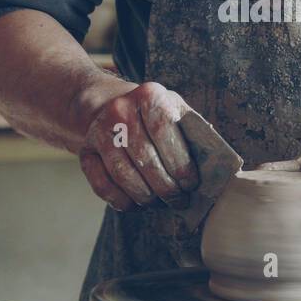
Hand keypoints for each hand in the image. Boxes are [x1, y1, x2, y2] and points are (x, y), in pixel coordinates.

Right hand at [78, 82, 199, 212]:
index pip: (165, 133)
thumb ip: (194, 132)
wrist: (110, 105)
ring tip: (160, 204)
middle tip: (179, 201)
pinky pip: (102, 185)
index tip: (191, 184)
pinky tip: (137, 205)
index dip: (180, 164)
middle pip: (146, 159)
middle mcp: (120, 110)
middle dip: (166, 188)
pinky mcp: (85, 152)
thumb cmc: (154, 115)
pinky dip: (121, 201)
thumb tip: (215, 164)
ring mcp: (99, 131)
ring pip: (124, 176)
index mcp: (149, 95)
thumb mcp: (175, 110)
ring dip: (146, 197)